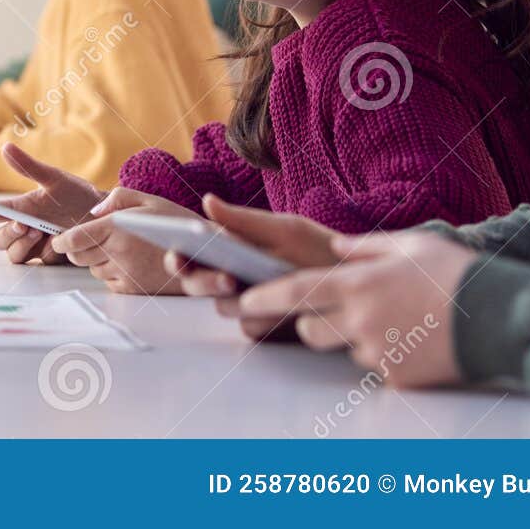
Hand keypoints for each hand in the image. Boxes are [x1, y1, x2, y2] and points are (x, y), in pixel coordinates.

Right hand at [0, 143, 103, 265]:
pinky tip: (58, 242)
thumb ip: (29, 167)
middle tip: (24, 225)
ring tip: (39, 233)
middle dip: (7, 233)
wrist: (105, 215)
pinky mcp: (50, 257)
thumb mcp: (54, 179)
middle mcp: (24, 228)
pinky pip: (37, 263)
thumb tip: (6, 147)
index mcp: (22, 208)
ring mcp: (36, 245)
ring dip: (21, 245)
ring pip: (13, 254)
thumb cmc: (77, 195)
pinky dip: (44, 253)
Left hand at [52, 188, 196, 293]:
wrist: (206, 256)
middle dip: (79, 249)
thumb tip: (94, 212)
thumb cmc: (177, 224)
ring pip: (93, 270)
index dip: (61, 242)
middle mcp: (118, 253)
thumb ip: (117, 198)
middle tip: (93, 240)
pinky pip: (109, 282)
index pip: (75, 240)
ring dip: (98, 261)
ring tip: (122, 249)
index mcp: (118, 228)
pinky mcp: (133, 290)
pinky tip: (132, 263)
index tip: (58, 241)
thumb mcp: (148, 200)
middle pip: (79, 257)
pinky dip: (113, 273)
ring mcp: (125, 274)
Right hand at [164, 196, 341, 340]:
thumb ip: (243, 220)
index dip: (176, 257)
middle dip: (205, 281)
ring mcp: (246, 304)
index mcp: (227, 251)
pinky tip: (277, 311)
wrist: (353, 279)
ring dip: (233, 299)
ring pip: (222, 308)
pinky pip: (250, 329)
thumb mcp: (282, 228)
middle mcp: (229, 278)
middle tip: (226, 277)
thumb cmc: (314, 247)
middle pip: (196, 285)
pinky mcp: (264, 327)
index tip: (177, 254)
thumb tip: (207, 200)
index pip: (188, 255)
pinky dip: (261, 318)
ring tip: (248, 288)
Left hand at [230, 230, 469, 388]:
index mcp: (358, 283)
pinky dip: (387, 355)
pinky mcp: (397, 379)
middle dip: (315, 319)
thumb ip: (365, 247)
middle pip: (310, 328)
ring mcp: (378, 352)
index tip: (241, 301)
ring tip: (396, 319)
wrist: (504, 317)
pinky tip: (417, 339)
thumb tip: (335, 250)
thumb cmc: (458, 272)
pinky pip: (376, 367)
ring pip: (343, 348)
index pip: (294, 292)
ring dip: (354, 336)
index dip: (263, 298)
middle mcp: (361, 320)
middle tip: (345, 306)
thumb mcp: (411, 243)